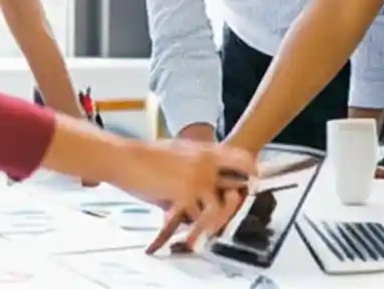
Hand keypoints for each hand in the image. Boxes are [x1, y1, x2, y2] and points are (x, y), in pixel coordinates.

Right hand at [103, 139, 252, 254]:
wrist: (127, 158)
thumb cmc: (148, 156)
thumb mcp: (179, 152)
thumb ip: (197, 162)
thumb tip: (208, 178)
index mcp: (206, 151)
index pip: (242, 158)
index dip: (251, 171)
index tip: (255, 181)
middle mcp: (207, 164)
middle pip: (240, 181)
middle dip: (242, 197)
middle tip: (239, 209)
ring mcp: (198, 179)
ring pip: (221, 205)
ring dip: (219, 218)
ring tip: (215, 229)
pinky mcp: (184, 193)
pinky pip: (199, 215)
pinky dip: (197, 226)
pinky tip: (194, 233)